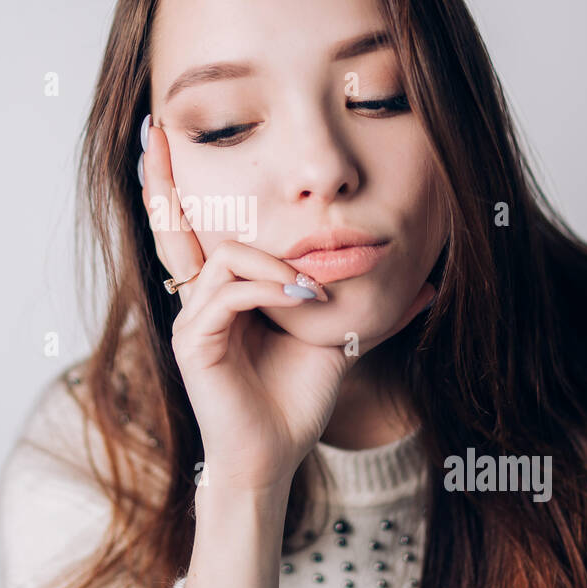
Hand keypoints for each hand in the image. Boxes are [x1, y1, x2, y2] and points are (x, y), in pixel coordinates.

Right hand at [140, 119, 434, 495]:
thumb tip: (428, 284)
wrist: (275, 458)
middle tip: (159, 129)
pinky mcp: (192, 343)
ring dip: (276, 265)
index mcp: (220, 292)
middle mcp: (196, 299)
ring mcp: (190, 320)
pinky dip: (269, 289)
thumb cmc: (296, 399)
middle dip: (163, 176)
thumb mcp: (335, 337)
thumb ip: (363, 303)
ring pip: (224, 257)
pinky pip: (227, 293)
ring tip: (313, 293)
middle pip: (171, 225)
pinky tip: (302, 303)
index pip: (192, 227)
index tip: (164, 132)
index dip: (174, 183)